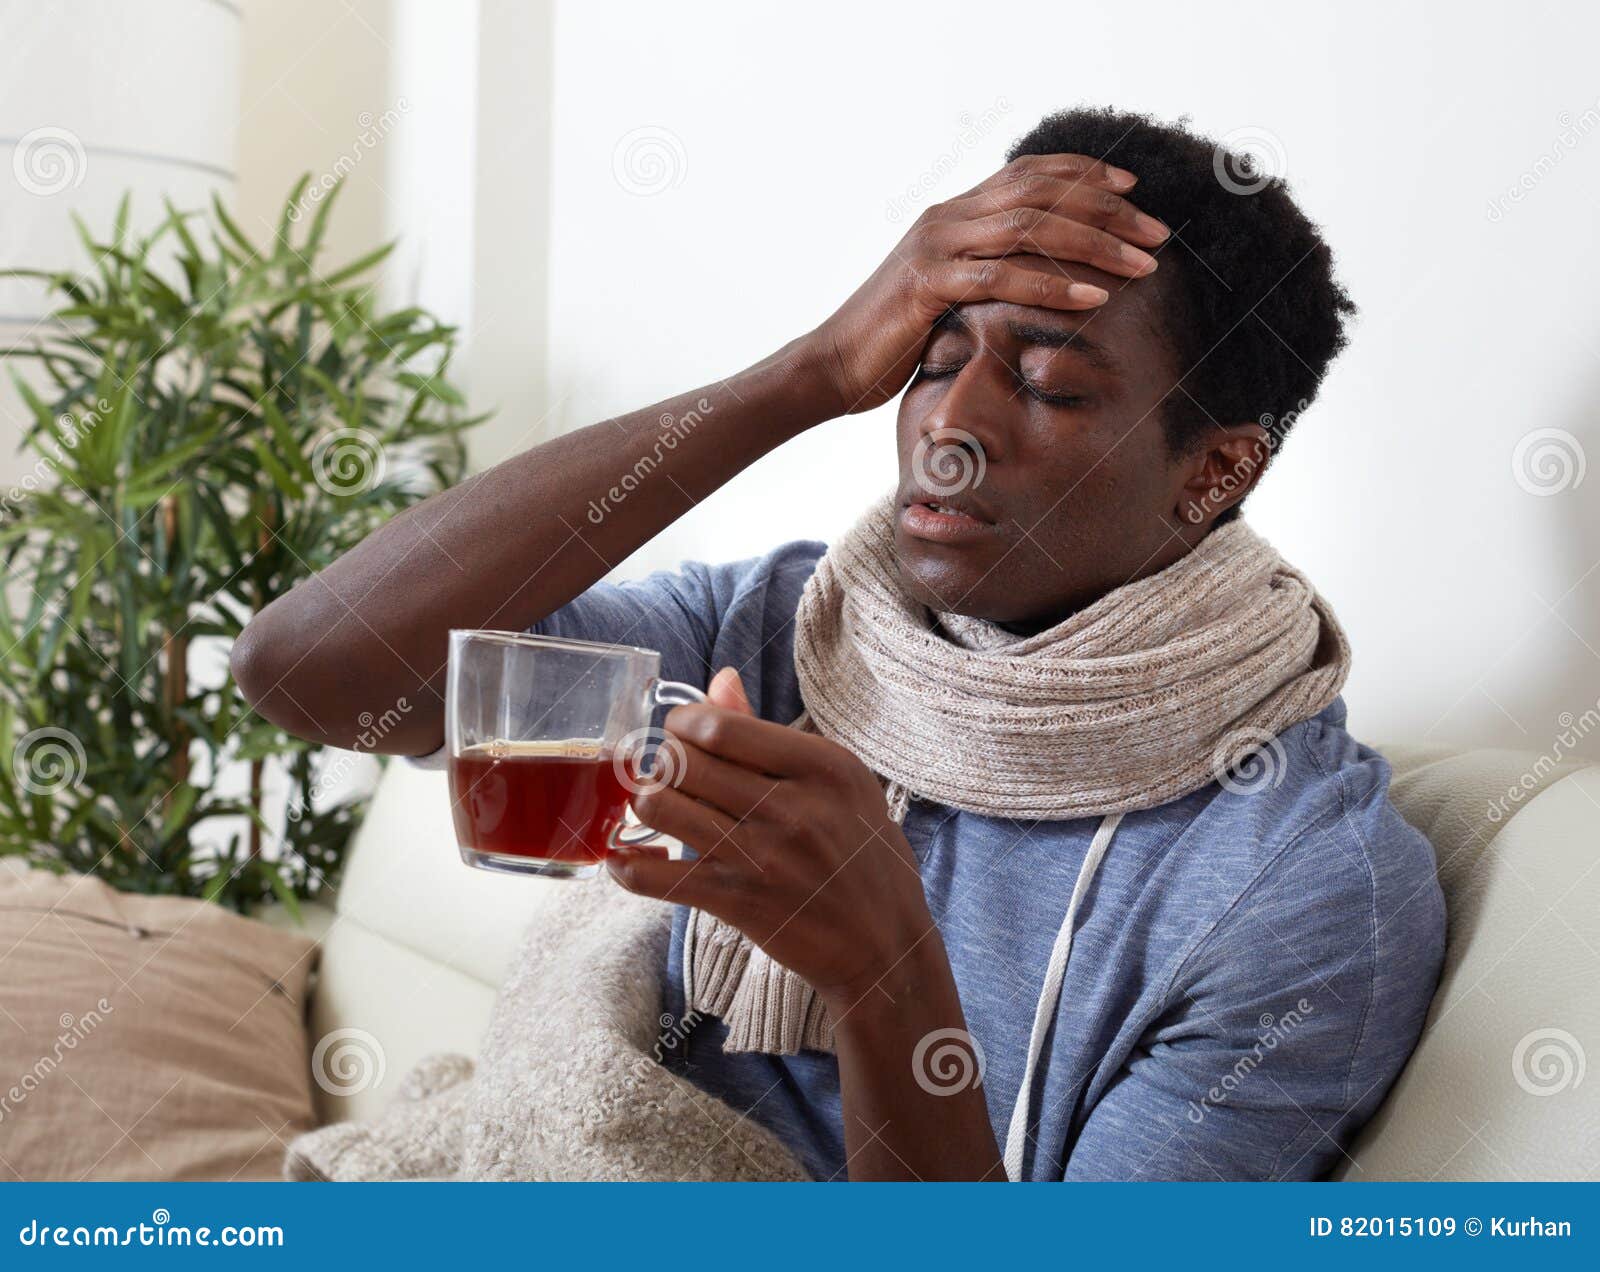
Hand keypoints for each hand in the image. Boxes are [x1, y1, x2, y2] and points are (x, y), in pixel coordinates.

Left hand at [605, 668, 935, 1006]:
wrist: (886, 944)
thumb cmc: (864, 855)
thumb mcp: (840, 782)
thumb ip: (771, 734)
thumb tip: (720, 679)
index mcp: (822, 766)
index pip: (721, 726)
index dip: (685, 723)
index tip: (685, 734)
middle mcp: (792, 807)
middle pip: (684, 762)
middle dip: (664, 762)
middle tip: (672, 776)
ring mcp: (762, 857)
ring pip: (661, 809)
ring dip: (646, 805)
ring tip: (661, 810)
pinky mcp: (738, 902)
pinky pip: (655, 878)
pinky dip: (627, 865)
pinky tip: (629, 857)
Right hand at [800, 153, 1169, 414]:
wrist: (833, 366)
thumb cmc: (893, 341)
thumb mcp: (948, 298)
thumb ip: (987, 277)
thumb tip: (1042, 283)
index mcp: (953, 213)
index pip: (1029, 173)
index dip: (1086, 175)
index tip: (1134, 193)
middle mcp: (946, 217)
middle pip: (1042, 193)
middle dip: (1108, 210)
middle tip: (1158, 233)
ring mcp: (935, 247)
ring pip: (1029, 227)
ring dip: (1095, 243)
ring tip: (1143, 264)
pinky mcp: (926, 285)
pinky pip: (1001, 277)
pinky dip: (1052, 283)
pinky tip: (1093, 295)